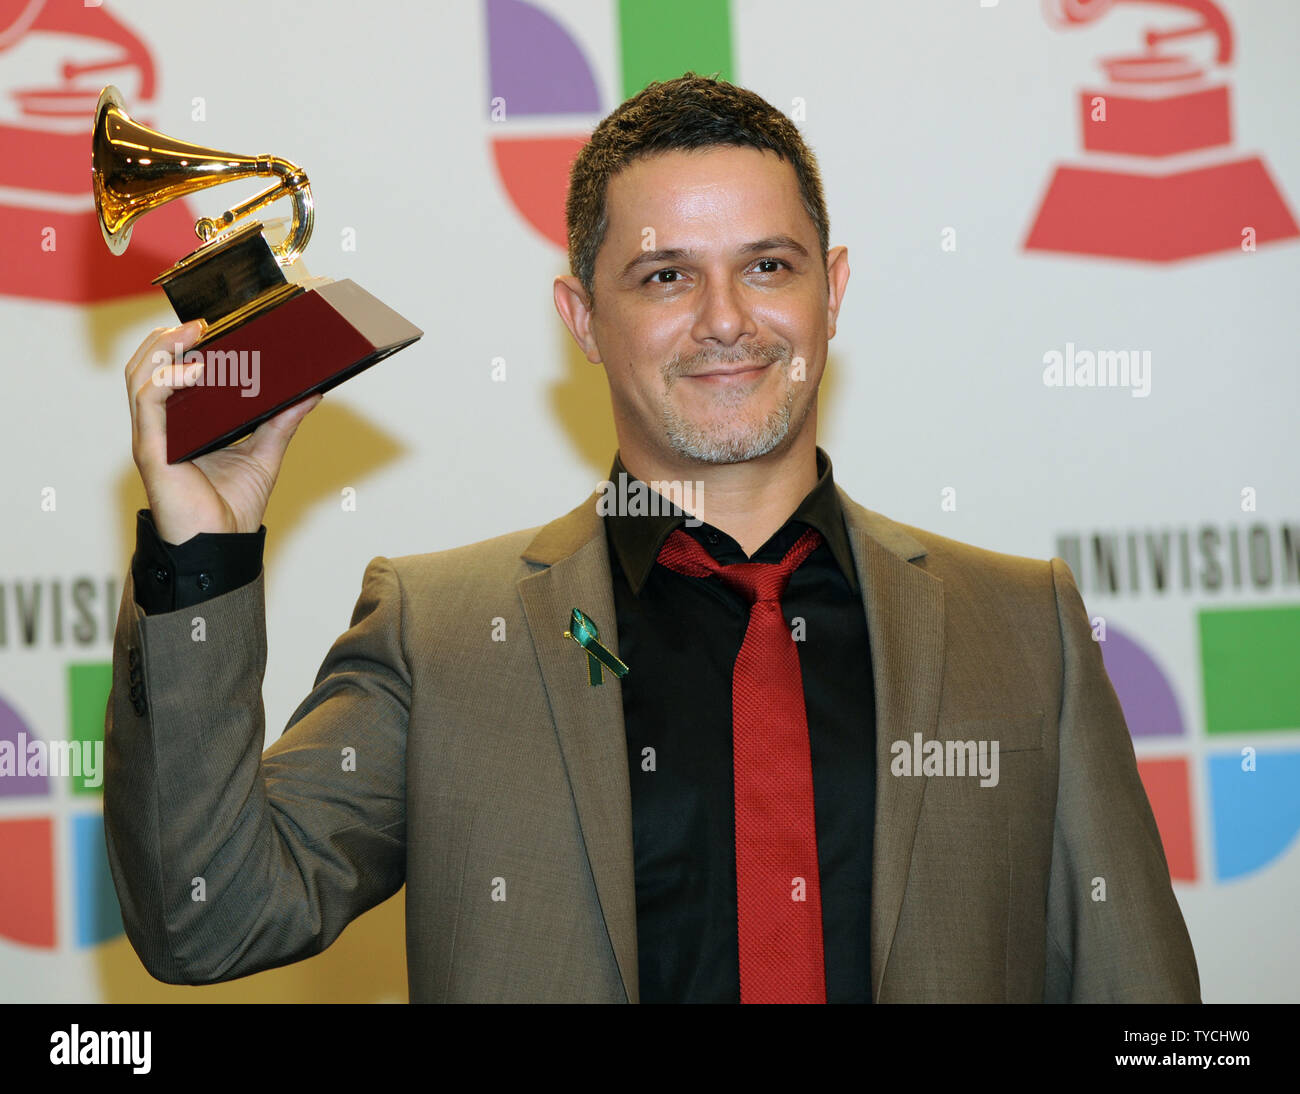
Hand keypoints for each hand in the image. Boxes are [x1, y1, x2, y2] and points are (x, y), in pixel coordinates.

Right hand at [126, 320, 321, 542]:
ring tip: (193, 332)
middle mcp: (162, 425)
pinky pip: (149, 403)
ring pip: (140, 375)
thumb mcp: (264, 454)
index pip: (171, 370)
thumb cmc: (233, 508)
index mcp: (182, 422)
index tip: (211, 323)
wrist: (220, 548)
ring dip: (164, 348)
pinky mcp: (151, 450)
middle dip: (170, 337)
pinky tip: (192, 370)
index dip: (183, 343)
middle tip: (202, 322)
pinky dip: (167, 380)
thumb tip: (311, 391)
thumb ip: (282, 421)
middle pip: (149, 365)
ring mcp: (153, 435)